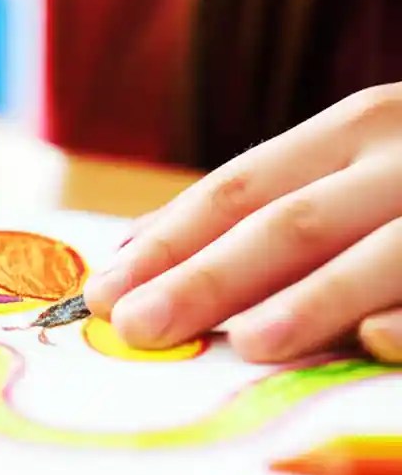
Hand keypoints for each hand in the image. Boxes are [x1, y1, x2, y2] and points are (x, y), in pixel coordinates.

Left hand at [83, 83, 401, 363]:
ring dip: (312, 300)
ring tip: (246, 343)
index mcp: (354, 131)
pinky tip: (374, 338)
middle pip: (292, 223)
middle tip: (138, 326)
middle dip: (209, 278)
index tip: (101, 294)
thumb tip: (134, 246)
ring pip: (381, 255)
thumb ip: (257, 202)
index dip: (168, 244)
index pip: (240, 189)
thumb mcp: (353, 163)